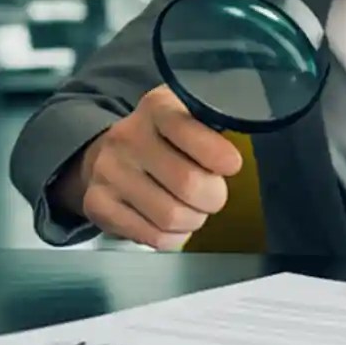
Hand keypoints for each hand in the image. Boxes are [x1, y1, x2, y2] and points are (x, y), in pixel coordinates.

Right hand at [54, 85, 242, 250]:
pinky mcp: (98, 204)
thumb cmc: (161, 139)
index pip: (190, 130)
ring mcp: (109, 172)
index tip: (230, 164)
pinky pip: (153, 236)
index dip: (219, 155)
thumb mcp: (187, 115)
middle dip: (213, 197)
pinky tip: (171, 222)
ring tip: (191, 209)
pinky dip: (174, 237)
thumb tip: (247, 140)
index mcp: (157, 107)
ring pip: (172, 216)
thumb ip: (215, 125)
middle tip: (212, 194)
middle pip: (189, 184)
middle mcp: (128, 136)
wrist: (103, 155)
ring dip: (194, 219)